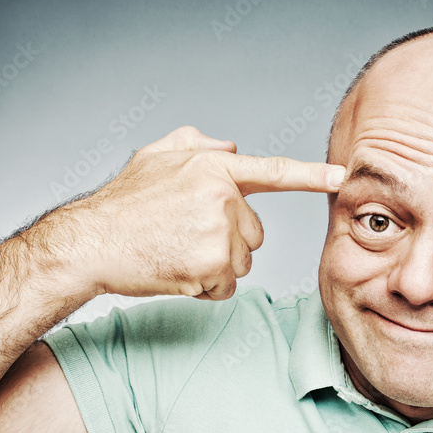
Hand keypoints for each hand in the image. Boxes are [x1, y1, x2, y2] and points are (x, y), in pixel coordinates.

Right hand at [54, 125, 344, 299]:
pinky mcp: (211, 265)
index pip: (273, 170)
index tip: (343, 176)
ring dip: (214, 266)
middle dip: (226, 241)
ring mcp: (218, 232)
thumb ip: (196, 144)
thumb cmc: (121, 204)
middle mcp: (222, 196)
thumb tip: (232, 147)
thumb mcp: (155, 157)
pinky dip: (205, 288)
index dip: (311, 174)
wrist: (89, 244)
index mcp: (213, 167)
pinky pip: (226, 287)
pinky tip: (175, 272)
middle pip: (254, 234)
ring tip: (174, 253)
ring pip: (242, 263)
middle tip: (182, 236)